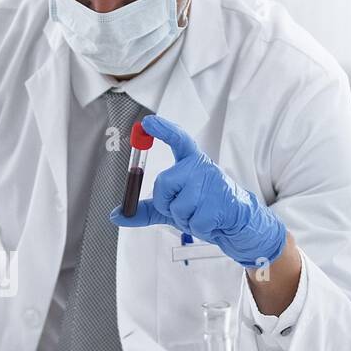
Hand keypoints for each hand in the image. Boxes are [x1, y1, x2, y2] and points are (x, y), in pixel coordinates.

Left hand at [111, 114, 285, 268]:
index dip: (162, 129)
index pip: (177, 139)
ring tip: (199, 214)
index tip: (147, 122)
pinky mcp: (222, 202)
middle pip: (163, 182)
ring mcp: (213, 182)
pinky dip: (197, 228)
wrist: (234, 220)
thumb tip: (116, 215)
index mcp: (189, 162)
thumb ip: (143, 209)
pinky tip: (210, 221)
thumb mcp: (169, 207)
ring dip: (184, 219)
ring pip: (178, 207)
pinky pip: (194, 222)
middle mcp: (201, 166)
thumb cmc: (200, 207)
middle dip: (165, 203)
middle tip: (180, 208)